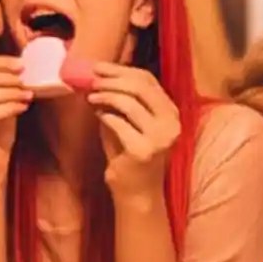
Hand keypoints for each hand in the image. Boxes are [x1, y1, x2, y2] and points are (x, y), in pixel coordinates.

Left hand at [87, 63, 180, 196]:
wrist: (137, 194)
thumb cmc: (130, 157)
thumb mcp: (129, 124)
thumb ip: (121, 102)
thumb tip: (98, 77)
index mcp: (171, 113)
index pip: (148, 80)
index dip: (122, 70)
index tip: (99, 67)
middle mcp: (171, 123)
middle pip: (141, 87)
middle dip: (112, 79)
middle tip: (92, 80)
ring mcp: (160, 137)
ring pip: (129, 102)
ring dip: (106, 96)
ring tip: (91, 97)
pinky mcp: (143, 150)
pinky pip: (119, 123)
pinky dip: (105, 116)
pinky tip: (98, 116)